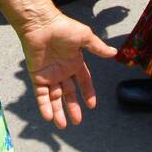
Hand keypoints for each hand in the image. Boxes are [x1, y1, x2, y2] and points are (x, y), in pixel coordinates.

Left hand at [17, 12, 116, 127]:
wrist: (41, 25)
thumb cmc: (63, 27)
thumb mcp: (84, 37)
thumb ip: (97, 47)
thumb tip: (114, 53)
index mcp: (75, 62)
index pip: (83, 81)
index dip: (88, 93)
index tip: (92, 105)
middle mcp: (62, 71)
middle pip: (69, 94)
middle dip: (72, 108)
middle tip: (77, 121)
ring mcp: (49, 75)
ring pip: (54, 98)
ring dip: (58, 111)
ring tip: (62, 126)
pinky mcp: (37, 76)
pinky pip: (41, 95)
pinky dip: (44, 106)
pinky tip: (49, 117)